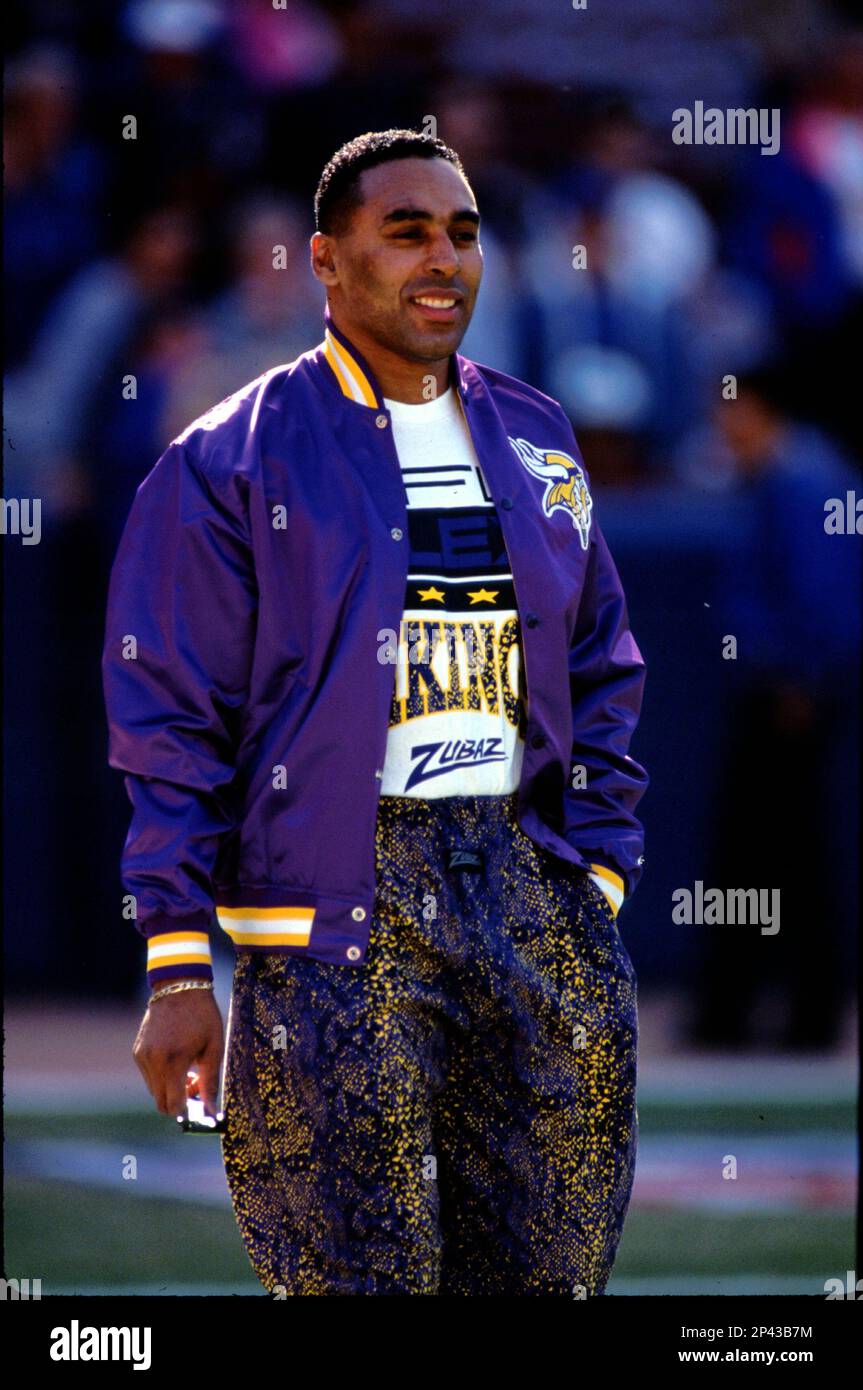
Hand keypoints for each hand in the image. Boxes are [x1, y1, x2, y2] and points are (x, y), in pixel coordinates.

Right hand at [133, 986, 223, 1118]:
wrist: (179, 986)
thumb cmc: (202, 1015)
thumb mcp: (214, 1047)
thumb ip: (210, 1081)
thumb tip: (210, 1111)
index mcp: (173, 1060)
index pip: (173, 1104)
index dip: (187, 1112)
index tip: (199, 1107)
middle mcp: (153, 1061)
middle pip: (160, 1102)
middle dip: (178, 1101)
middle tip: (196, 1083)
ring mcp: (142, 1056)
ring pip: (154, 1090)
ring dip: (169, 1088)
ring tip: (187, 1067)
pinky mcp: (137, 1051)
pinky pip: (148, 1076)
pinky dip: (161, 1076)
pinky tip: (175, 1057)